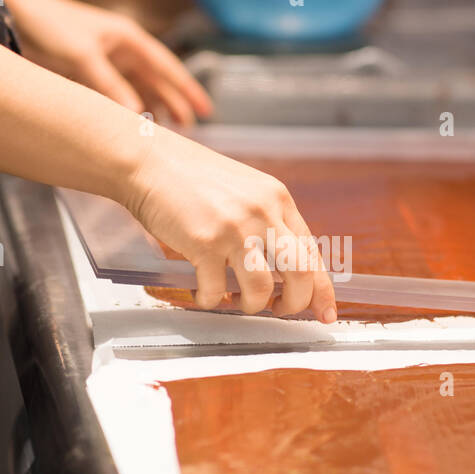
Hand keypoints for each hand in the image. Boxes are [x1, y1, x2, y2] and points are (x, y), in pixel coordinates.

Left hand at [0, 0, 211, 124]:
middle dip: (173, 103)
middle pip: (155, 81)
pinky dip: (122, 110)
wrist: (12, 11)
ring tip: (162, 132)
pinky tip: (127, 125)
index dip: (187, 90)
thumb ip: (110, 87)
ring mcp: (103, 61)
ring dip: (149, 109)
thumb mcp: (83, 56)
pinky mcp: (84, 72)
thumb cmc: (49, 23)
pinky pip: (112, 95)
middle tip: (188, 128)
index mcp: (128, 39)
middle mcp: (120, 50)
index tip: (205, 110)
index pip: (167, 68)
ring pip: (135, 90)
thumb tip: (136, 116)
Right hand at [123, 127, 338, 322]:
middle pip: (300, 274)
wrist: (149, 161)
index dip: (322, 289)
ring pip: (262, 288)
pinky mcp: (204, 242)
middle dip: (295, 304)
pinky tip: (201, 291)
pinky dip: (209, 299)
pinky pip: (216, 290)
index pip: (313, 252)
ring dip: (249, 304)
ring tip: (234, 300)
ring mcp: (235, 227)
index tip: (325, 312)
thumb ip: (266, 221)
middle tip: (279, 311)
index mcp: (277, 199)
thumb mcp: (243, 191)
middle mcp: (263, 212)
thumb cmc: (190, 178)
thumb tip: (282, 268)